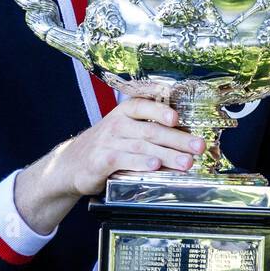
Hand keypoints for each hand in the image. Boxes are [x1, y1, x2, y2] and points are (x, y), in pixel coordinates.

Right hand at [60, 97, 204, 197]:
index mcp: (125, 112)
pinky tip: (155, 166)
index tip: (177, 117)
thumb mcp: (125, 131)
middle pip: (151, 130)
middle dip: (178, 139)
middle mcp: (117, 123)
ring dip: (167, 154)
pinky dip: (140, 163)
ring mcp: (108, 141)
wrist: (71, 164)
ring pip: (142, 146)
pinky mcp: (101, 160)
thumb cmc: (108, 146)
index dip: (161, 110)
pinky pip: (124, 160)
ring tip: (186, 161)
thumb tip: (187, 141)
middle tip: (198, 146)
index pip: (144, 104)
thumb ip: (151, 131)